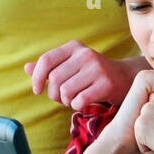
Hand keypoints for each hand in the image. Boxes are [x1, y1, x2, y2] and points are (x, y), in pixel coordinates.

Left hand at [25, 42, 140, 110]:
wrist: (127, 78)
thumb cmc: (94, 74)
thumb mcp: (72, 66)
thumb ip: (50, 67)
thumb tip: (26, 68)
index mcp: (74, 47)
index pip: (46, 60)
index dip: (36, 78)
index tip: (37, 90)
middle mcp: (85, 55)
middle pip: (54, 79)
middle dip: (53, 94)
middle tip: (62, 98)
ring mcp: (97, 69)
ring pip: (65, 91)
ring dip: (65, 101)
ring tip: (74, 99)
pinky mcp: (106, 84)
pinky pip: (79, 100)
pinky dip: (76, 106)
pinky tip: (83, 103)